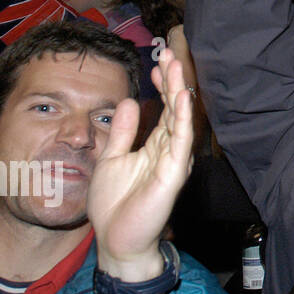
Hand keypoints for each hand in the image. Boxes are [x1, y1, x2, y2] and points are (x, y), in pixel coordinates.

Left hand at [89, 48, 194, 281]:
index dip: (160, 86)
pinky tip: (181, 99)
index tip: (155, 63)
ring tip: (176, 66)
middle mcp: (168, 150)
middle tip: (170, 53)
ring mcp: (174, 160)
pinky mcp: (174, 173)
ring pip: (180, 119)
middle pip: (174, 108)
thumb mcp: (111, 159)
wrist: (117, 240)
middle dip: (173, 81)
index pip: (162, 109)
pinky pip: (180, 142)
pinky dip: (181, 119)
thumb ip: (121, 132)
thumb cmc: (116, 204)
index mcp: (155, 146)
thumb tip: (127, 101)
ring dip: (180, 92)